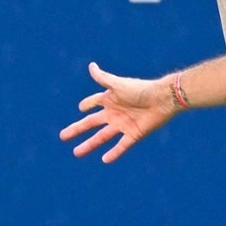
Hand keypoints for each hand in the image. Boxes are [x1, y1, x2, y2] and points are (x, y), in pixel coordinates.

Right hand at [59, 62, 179, 162]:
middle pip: (91, 123)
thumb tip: (91, 66)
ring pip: (102, 137)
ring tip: (76, 153)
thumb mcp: (119, 84)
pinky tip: (104, 159)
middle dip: (77, 129)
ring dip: (89, 145)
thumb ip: (103, 78)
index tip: (81, 108)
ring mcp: (123, 124)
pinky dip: (113, 153)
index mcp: (110, 99)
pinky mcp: (133, 134)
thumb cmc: (141, 89)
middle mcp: (114, 113)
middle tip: (63, 136)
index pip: (94, 103)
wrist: (163, 100)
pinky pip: (121, 146)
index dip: (87, 105)